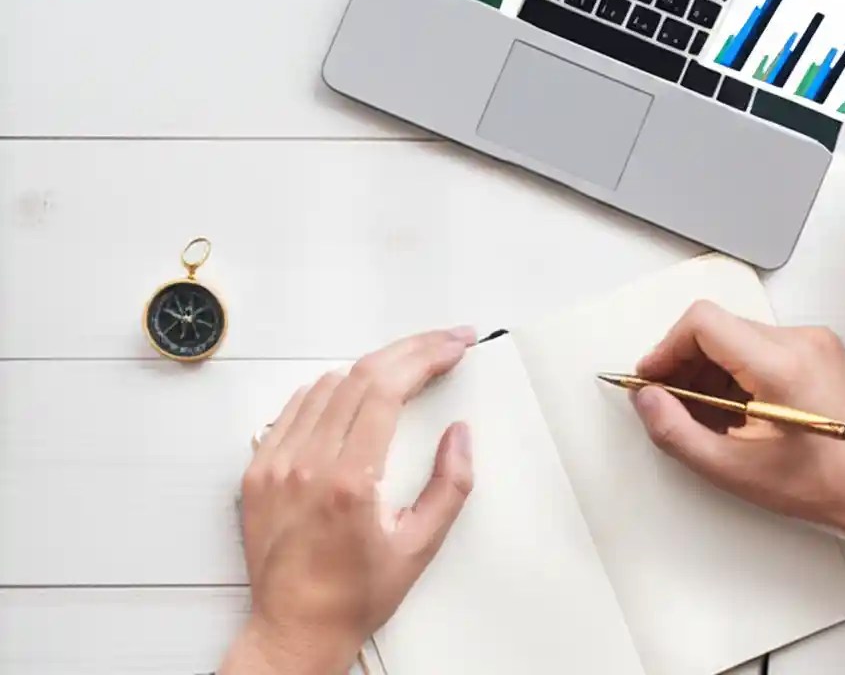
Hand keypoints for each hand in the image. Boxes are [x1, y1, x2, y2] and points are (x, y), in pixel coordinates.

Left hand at [221, 328, 477, 674]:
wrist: (295, 629)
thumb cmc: (354, 595)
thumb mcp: (420, 547)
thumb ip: (450, 485)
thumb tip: (459, 435)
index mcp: (349, 481)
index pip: (387, 389)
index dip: (425, 357)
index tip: (453, 346)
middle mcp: (306, 464)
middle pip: (360, 375)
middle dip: (409, 350)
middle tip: (443, 344)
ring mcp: (275, 464)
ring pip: (326, 385)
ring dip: (371, 369)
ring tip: (406, 370)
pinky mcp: (257, 471)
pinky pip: (293, 409)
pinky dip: (328, 391)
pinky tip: (352, 393)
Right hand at [631, 302, 844, 570]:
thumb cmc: (827, 486)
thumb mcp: (736, 470)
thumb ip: (677, 433)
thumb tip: (647, 401)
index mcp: (780, 363)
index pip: (702, 322)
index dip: (666, 349)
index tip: (651, 382)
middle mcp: (801, 340)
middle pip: (719, 329)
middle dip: (686, 364)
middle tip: (671, 407)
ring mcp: (816, 343)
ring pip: (740, 339)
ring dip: (711, 372)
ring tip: (707, 420)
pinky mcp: (823, 354)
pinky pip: (765, 350)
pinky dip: (740, 376)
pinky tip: (738, 416)